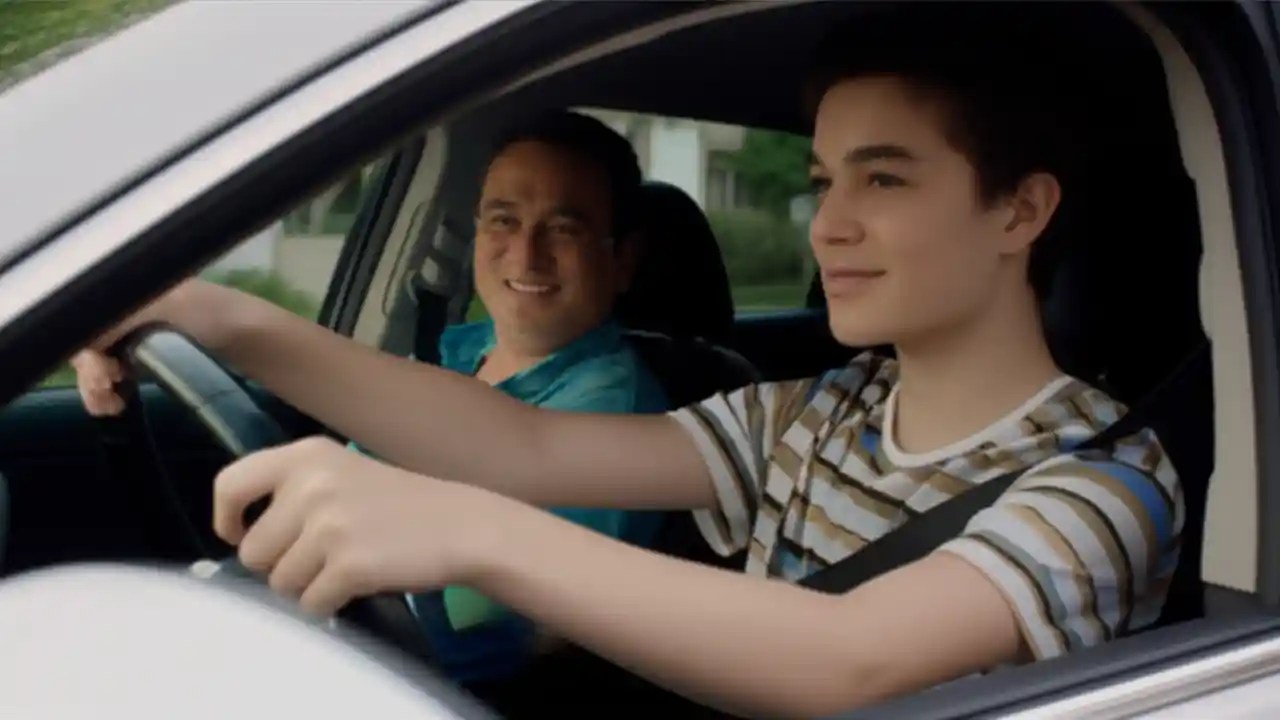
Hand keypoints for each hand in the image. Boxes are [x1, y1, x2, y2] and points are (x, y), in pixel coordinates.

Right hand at [68, 279, 222, 416]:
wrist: (268, 343)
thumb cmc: (221, 316)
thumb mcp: (168, 303)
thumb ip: (120, 314)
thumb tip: (82, 340)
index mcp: (137, 288)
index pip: (89, 318)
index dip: (87, 349)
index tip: (102, 375)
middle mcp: (137, 308)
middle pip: (92, 342)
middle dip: (91, 371)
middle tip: (105, 395)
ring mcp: (147, 335)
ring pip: (103, 362)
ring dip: (96, 387)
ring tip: (109, 407)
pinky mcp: (159, 360)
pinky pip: (120, 376)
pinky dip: (110, 392)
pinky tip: (116, 405)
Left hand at [213, 436, 492, 616]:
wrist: (461, 525)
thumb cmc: (398, 504)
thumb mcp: (341, 472)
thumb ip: (291, 491)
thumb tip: (239, 539)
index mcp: (305, 455)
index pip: (230, 485)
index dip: (227, 520)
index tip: (240, 535)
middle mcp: (312, 484)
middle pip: (253, 551)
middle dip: (280, 565)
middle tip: (323, 556)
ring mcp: (330, 525)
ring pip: (279, 583)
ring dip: (306, 587)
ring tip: (344, 566)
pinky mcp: (349, 564)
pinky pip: (310, 604)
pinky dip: (329, 605)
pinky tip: (358, 584)